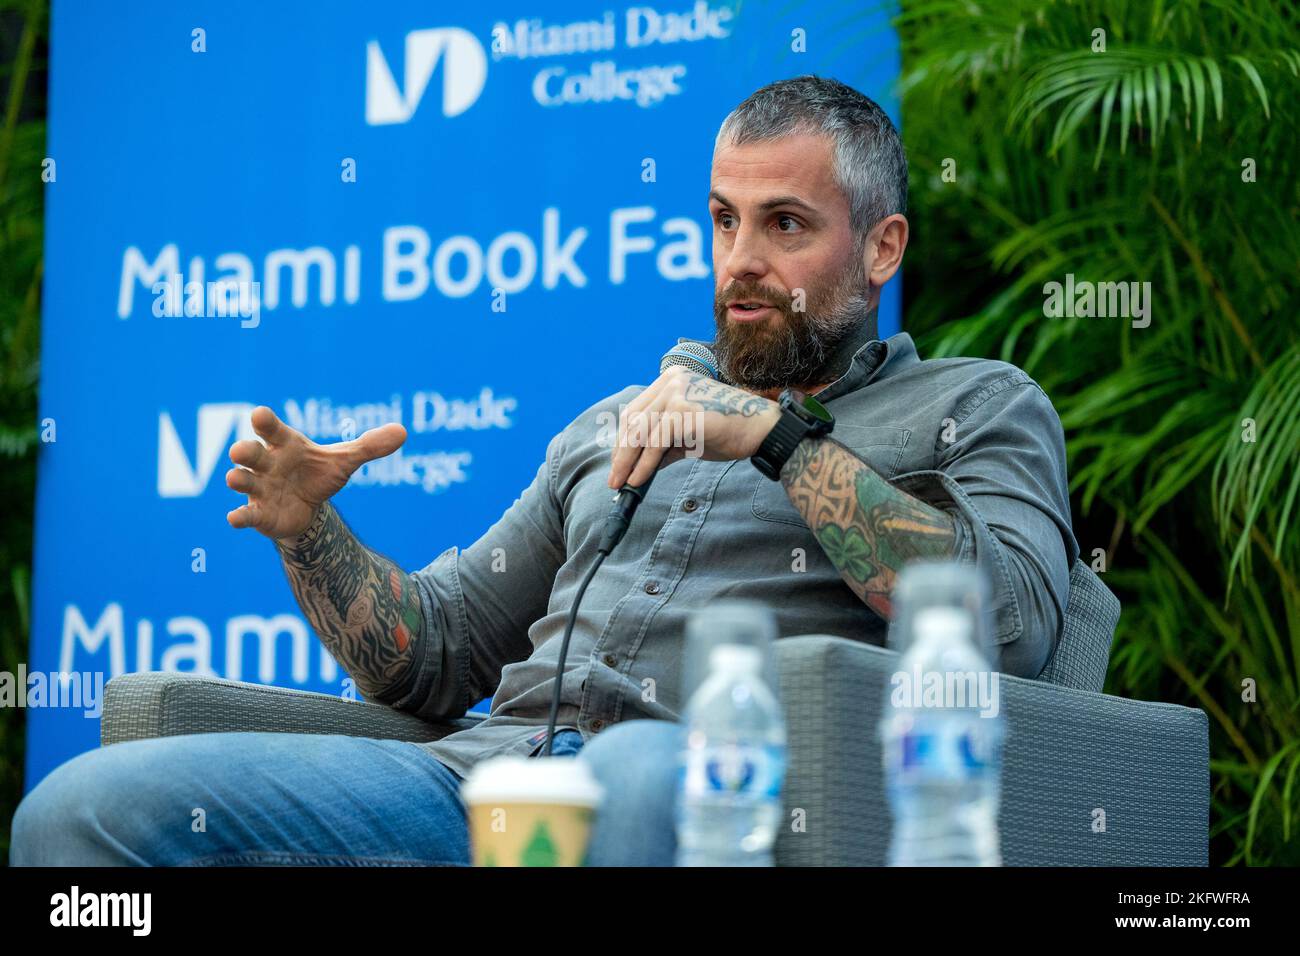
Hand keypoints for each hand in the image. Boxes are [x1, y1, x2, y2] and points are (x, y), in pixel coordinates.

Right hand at [225, 406, 406, 540]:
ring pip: (241, 480)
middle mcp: (267, 463)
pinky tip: (235, 519)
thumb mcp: (345, 461)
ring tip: (236, 478)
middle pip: (249, 453)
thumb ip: (369, 446)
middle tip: (240, 451)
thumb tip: (403, 432)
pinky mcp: (259, 514)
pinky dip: (239, 517)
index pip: (271, 429)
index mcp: (285, 445)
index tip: (260, 415)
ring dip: (237, 479)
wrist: (309, 507)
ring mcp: (259, 488)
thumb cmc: (319, 474)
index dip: (264, 422)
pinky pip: (244, 515)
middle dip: (244, 451)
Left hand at [607, 368, 780, 488]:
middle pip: (634, 419)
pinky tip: (639, 480)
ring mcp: (677, 392)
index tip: (618, 461)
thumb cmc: (728, 432)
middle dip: (621, 452)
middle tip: (614, 478)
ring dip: (628, 461)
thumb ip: (663, 444)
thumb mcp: (687, 436)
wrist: (761, 430)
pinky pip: (655, 442)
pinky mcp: (684, 410)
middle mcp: (672, 380)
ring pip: (640, 431)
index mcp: (671, 380)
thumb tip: (635, 466)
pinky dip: (644, 463)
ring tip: (623, 484)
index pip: (637, 410)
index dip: (623, 438)